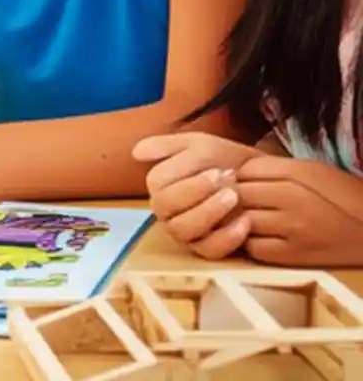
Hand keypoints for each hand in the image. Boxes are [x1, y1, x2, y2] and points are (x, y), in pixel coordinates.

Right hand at [133, 133, 265, 259]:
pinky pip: (209, 250)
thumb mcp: (198, 144)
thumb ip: (166, 146)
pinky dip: (227, 237)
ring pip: (182, 230)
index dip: (187, 178)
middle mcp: (166, 212)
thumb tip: (137, 152)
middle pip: (165, 207)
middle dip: (197, 192)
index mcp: (160, 187)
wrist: (258, 178)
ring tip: (235, 197)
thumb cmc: (224, 160)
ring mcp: (184, 233)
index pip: (157, 184)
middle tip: (228, 179)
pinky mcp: (206, 250)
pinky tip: (245, 220)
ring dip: (209, 212)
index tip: (217, 170)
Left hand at [236, 156, 362, 266]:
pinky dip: (253, 244)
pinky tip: (265, 239)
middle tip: (246, 204)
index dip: (241, 176)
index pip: (247, 170)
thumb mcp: (316, 172)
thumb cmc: (345, 199)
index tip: (246, 183)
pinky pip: (254, 247)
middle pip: (240, 193)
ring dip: (242, 221)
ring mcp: (293, 228)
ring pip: (243, 220)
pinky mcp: (295, 255)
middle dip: (237, 197)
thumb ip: (277, 169)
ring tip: (255, 221)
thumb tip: (236, 173)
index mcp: (301, 172)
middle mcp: (294, 197)